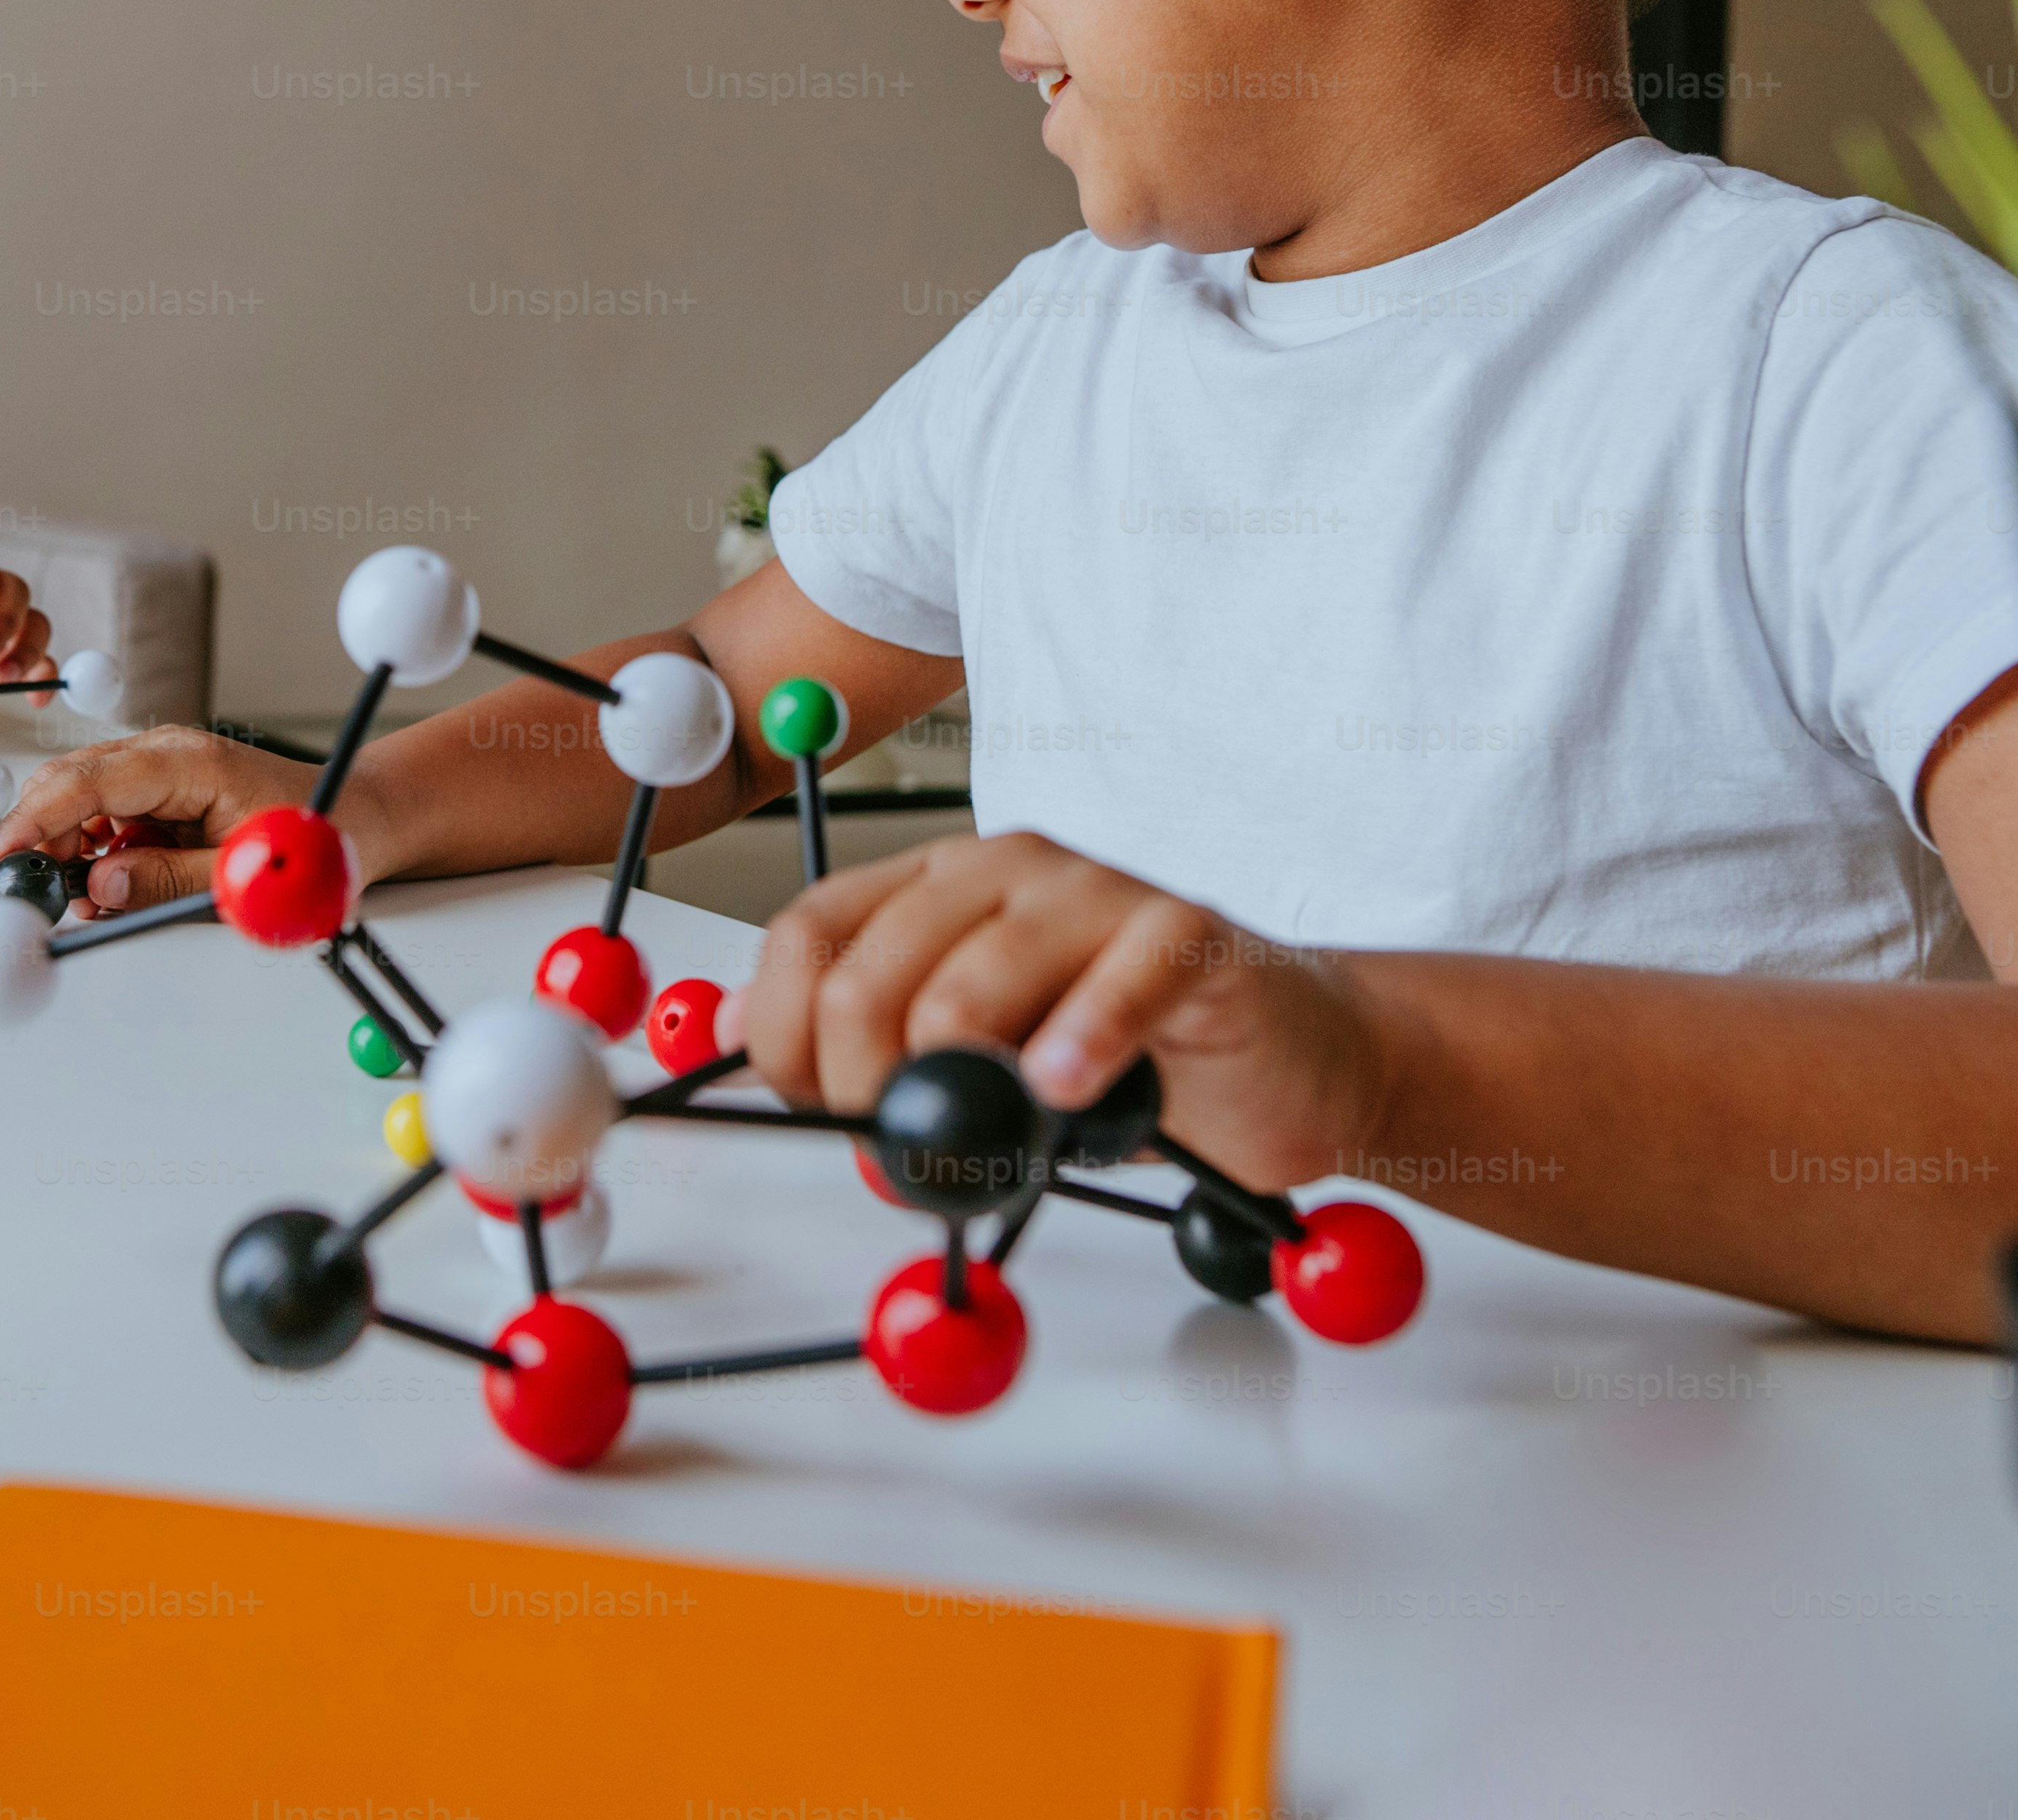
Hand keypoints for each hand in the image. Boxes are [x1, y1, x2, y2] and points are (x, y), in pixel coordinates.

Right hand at [0, 728, 321, 915]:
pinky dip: (95, 847)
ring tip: (85, 898)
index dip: (34, 821)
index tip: (0, 860)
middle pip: (70, 781)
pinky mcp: (164, 789)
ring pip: (82, 798)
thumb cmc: (317, 835)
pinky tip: (112, 881)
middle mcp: (166, 753)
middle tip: (30, 893)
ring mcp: (163, 768)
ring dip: (68, 847)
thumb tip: (101, 887)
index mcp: (187, 762)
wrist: (360, 814)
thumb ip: (169, 881)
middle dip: (39, 836)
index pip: (87, 782)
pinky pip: (108, 812)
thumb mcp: (244, 874)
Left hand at [728, 833, 1394, 1189]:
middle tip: (903, 1146)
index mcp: (938, 888)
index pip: (809, 933)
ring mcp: (1095, 892)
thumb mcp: (977, 1050)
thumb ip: (863, 1033)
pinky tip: (1066, 1091)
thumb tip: (727, 1031)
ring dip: (960, 1084)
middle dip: (860, 1080)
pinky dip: (1076, 1045)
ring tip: (992, 1134)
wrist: (1290, 1058)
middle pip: (870, 969)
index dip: (784, 1033)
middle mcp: (1005, 872)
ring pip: (970, 979)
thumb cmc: (1135, 1058)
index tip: (812, 1108)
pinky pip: (1112, 981)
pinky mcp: (1184, 932)